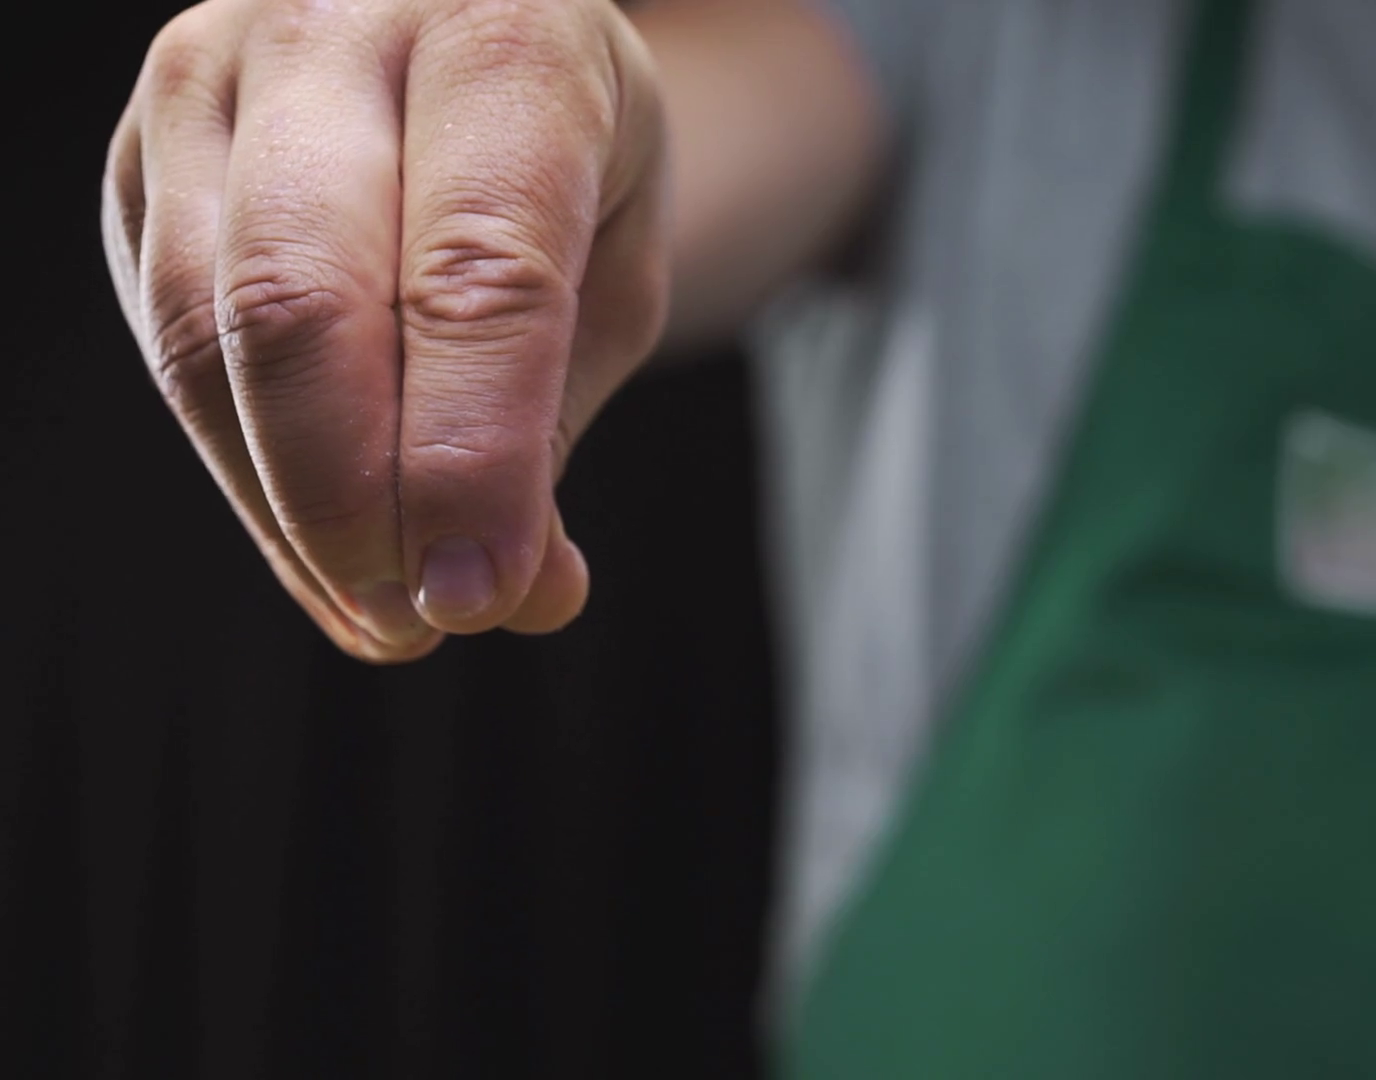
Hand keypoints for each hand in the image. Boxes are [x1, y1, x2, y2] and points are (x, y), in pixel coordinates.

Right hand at [102, 0, 668, 659]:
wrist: (472, 19)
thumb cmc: (568, 151)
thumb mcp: (616, 261)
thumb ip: (554, 416)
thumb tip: (515, 598)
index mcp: (499, 33)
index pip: (477, 268)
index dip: (473, 454)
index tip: (485, 596)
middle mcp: (331, 30)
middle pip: (299, 299)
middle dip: (355, 500)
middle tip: (424, 621)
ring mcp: (206, 82)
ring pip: (203, 333)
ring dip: (291, 512)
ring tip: (388, 614)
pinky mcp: (138, 161)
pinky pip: (166, 346)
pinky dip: (248, 478)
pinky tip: (326, 551)